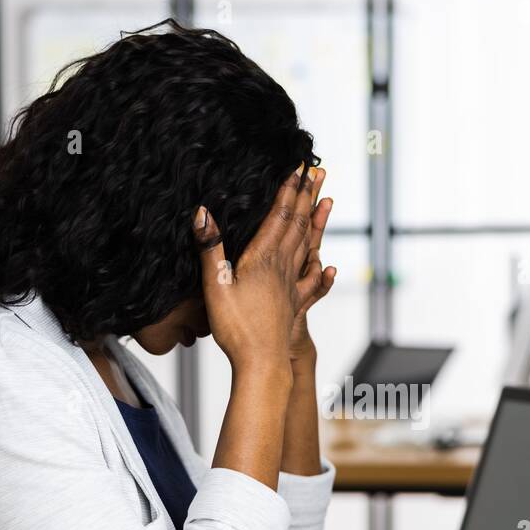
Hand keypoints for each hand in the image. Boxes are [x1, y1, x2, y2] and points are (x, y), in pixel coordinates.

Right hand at [195, 165, 320, 374]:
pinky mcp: (293, 304)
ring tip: (326, 200)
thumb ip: (210, 248)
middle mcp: (282, 268)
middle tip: (318, 171)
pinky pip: (311, 280)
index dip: (288, 189)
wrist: (262, 363)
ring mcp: (291, 286)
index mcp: (264, 259)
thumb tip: (202, 212)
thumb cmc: (236, 328)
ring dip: (315, 220)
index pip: (280, 215)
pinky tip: (327, 264)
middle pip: (298, 224)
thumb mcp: (214, 286)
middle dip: (306, 195)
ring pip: (307, 245)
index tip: (298, 166)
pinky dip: (320, 267)